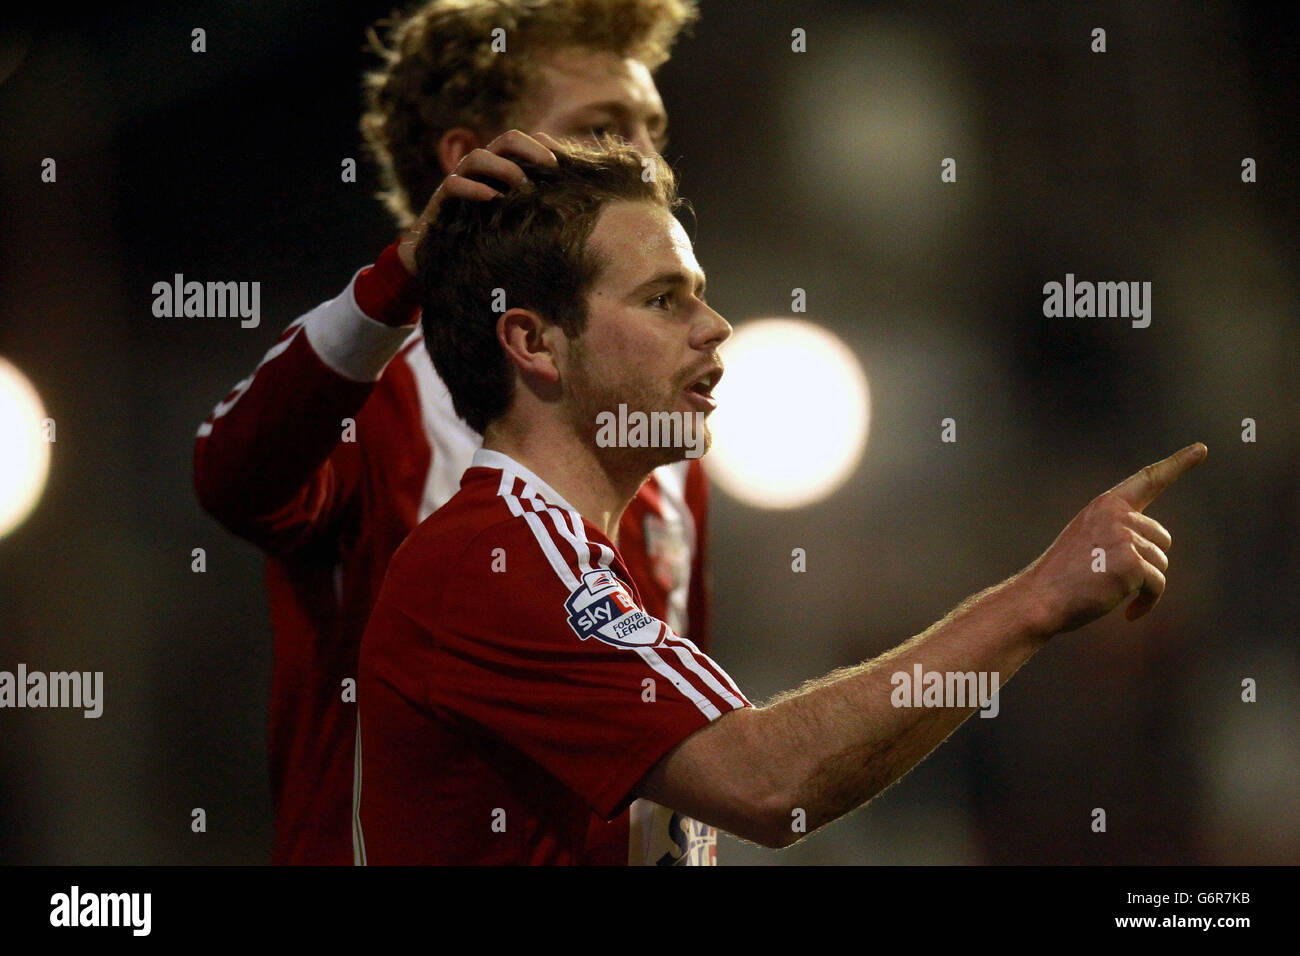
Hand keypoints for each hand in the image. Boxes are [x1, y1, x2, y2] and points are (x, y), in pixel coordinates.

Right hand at [396, 129, 562, 273]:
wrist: (441, 263)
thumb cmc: (486, 241)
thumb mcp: (517, 222)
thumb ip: (537, 208)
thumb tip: (573, 205)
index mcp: (501, 170)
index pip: (523, 144)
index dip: (542, 147)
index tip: (563, 165)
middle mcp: (481, 171)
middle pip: (506, 141)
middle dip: (530, 149)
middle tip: (550, 168)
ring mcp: (460, 182)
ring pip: (478, 157)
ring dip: (504, 168)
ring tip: (523, 187)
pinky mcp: (441, 201)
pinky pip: (454, 184)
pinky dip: (474, 188)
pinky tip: (493, 199)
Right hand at [1023, 442, 1206, 633]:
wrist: (1040, 599)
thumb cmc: (1062, 575)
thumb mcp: (1088, 540)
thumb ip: (1118, 532)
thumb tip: (1158, 547)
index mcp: (1104, 505)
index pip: (1148, 480)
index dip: (1178, 464)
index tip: (1201, 449)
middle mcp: (1116, 515)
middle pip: (1161, 539)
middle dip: (1146, 562)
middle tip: (1114, 577)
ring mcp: (1124, 538)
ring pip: (1160, 564)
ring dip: (1143, 584)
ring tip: (1112, 592)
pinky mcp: (1132, 565)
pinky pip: (1157, 585)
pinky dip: (1147, 603)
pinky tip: (1129, 614)